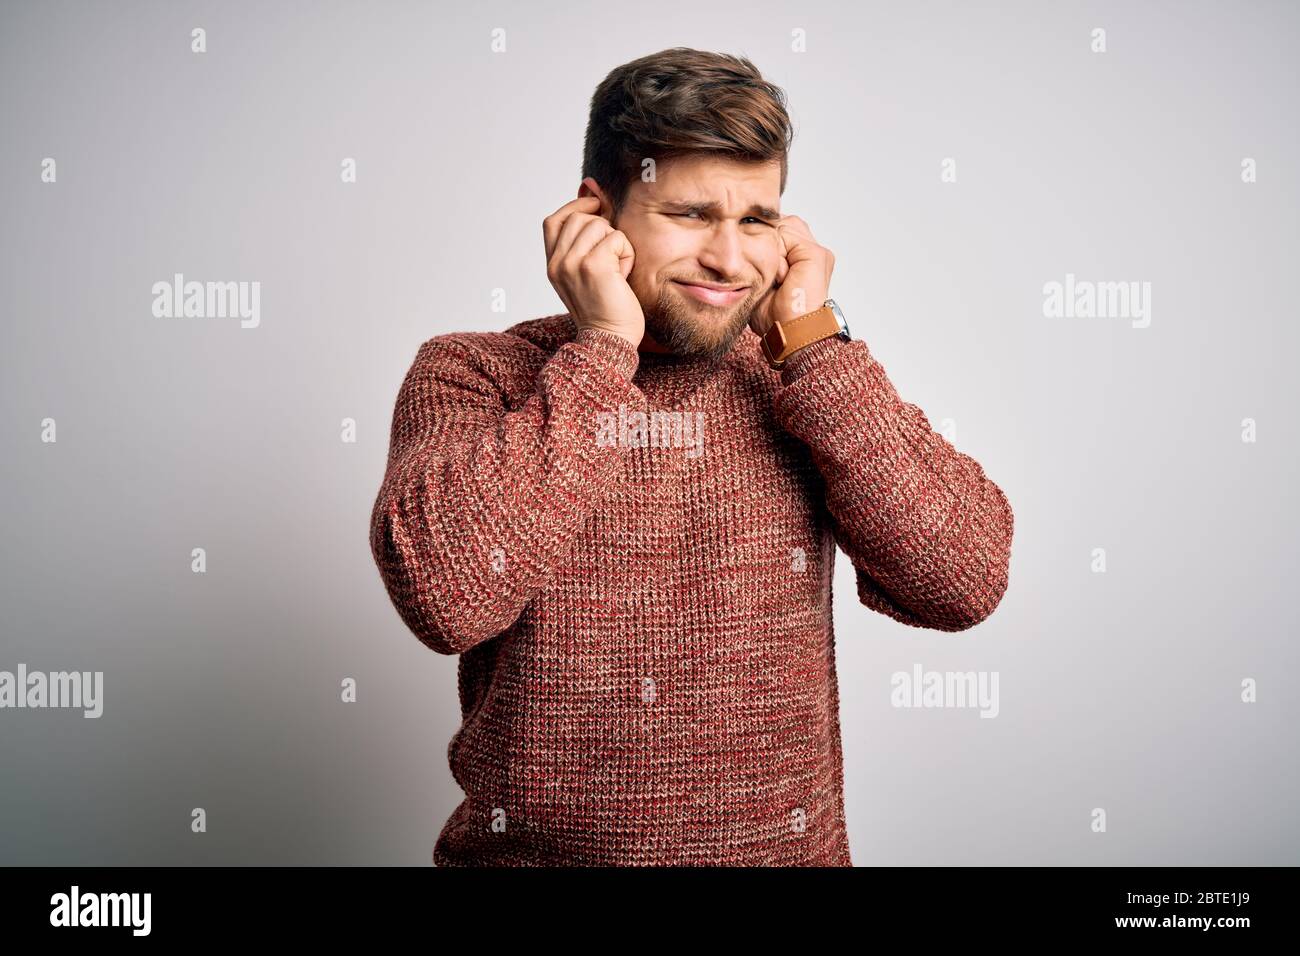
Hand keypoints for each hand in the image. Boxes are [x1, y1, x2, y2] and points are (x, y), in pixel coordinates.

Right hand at [543, 194, 643, 348]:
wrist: (609, 340)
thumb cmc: (604, 309)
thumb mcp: (581, 277)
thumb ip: (579, 248)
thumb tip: (595, 207)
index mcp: (552, 265)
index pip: (553, 221)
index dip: (575, 206)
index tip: (595, 207)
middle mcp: (557, 263)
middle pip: (579, 217)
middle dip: (602, 229)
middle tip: (611, 257)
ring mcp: (572, 263)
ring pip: (599, 225)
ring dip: (616, 243)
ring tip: (616, 268)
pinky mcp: (593, 266)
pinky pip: (617, 238)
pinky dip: (627, 254)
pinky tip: (623, 275)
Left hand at [748, 215, 834, 336]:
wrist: (791, 334)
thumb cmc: (776, 317)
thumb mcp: (760, 282)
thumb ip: (758, 258)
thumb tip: (743, 239)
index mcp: (800, 257)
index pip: (776, 230)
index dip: (761, 242)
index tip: (755, 265)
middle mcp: (811, 251)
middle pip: (779, 225)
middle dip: (767, 246)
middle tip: (772, 279)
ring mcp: (816, 251)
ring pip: (781, 228)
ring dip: (772, 253)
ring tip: (778, 280)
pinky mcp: (816, 254)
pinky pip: (785, 237)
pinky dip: (778, 258)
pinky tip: (783, 278)